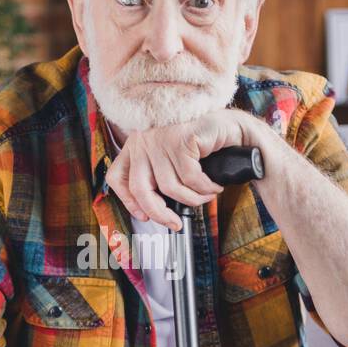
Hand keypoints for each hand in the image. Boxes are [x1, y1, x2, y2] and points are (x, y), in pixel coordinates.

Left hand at [105, 109, 250, 230]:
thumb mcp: (171, 159)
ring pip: (170, 187)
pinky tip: (214, 186)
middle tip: (175, 224)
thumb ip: (158, 176)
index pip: (117, 177)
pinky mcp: (181, 139)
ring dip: (193, 199)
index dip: (128, 201)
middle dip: (160, 214)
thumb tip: (154, 210)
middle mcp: (144, 141)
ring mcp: (161, 139)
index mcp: (137, 146)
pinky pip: (190, 178)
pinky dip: (205, 188)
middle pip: (140, 189)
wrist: (230, 122)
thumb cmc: (202, 142)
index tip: (144, 216)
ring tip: (207, 196)